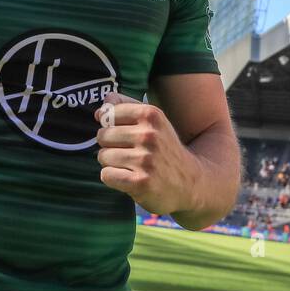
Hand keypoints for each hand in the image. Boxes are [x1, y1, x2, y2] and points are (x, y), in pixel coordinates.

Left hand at [94, 92, 196, 216]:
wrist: (191, 183)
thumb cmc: (164, 149)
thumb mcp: (153, 122)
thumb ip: (125, 107)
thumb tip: (99, 111)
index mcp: (151, 115)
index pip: (108, 113)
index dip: (111, 126)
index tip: (127, 134)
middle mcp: (149, 135)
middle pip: (103, 136)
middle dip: (110, 146)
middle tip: (130, 153)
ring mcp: (145, 160)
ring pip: (103, 156)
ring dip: (112, 163)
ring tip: (131, 166)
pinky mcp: (140, 182)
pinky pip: (106, 175)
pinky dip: (113, 178)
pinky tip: (129, 179)